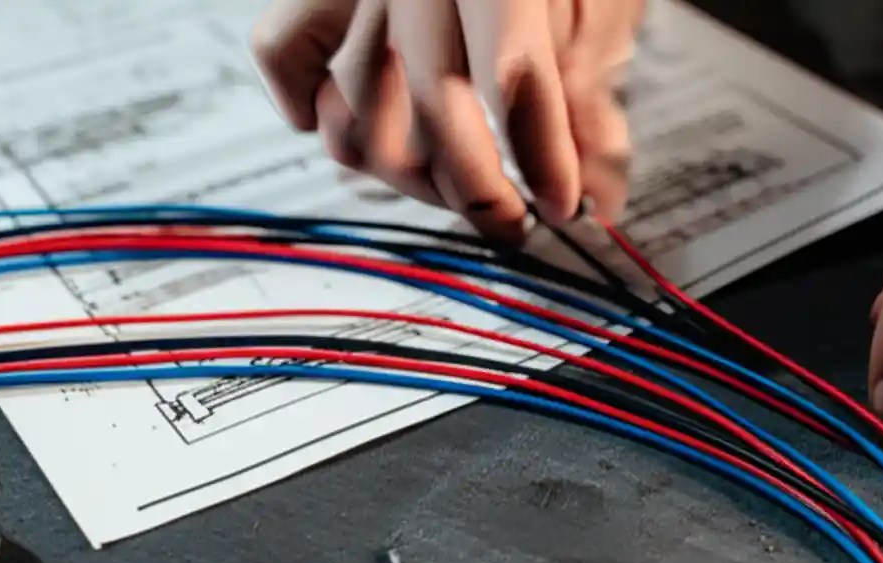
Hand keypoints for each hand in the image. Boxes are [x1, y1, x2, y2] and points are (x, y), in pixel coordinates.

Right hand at [250, 0, 643, 240]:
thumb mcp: (597, 3)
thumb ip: (591, 93)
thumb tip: (598, 195)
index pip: (511, 78)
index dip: (543, 160)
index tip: (564, 207)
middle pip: (431, 109)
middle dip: (479, 189)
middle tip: (512, 220)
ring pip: (359, 115)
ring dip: (413, 176)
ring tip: (459, 182)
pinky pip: (285, 62)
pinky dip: (315, 112)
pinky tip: (373, 130)